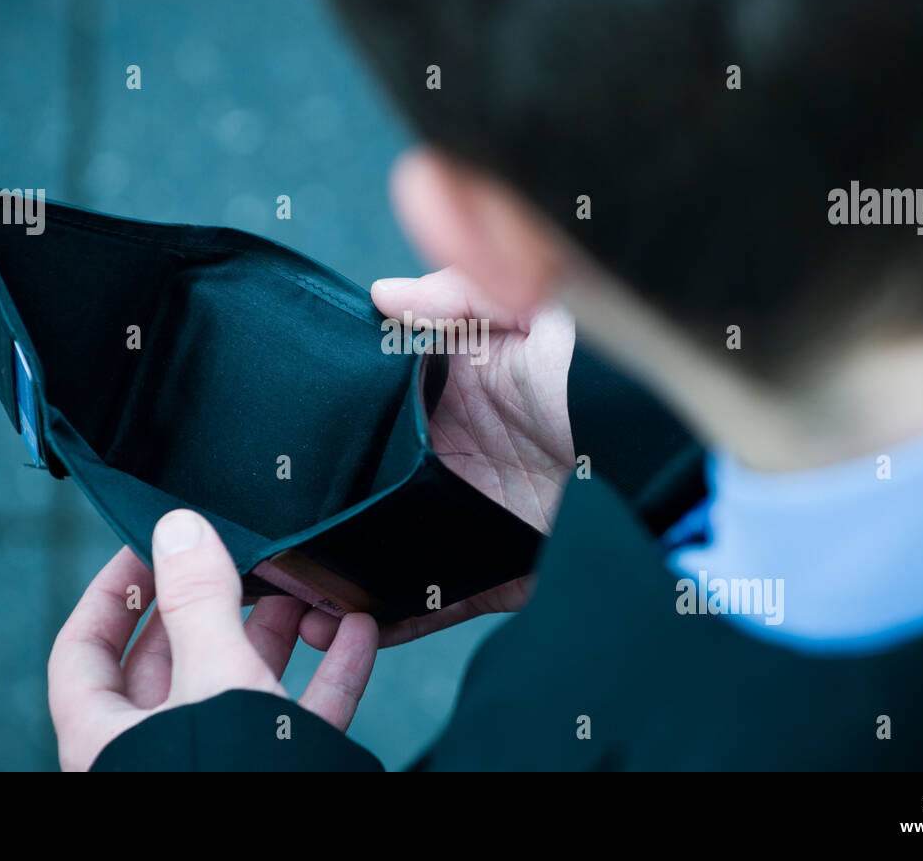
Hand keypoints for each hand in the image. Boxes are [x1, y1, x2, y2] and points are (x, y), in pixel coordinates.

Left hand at [48, 510, 378, 770]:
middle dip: (211, 602)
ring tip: (304, 590)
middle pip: (172, 659)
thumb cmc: (232, 786)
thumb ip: (198, 603)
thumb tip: (178, 527)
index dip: (112, 590)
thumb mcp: (214, 682)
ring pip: (240, 684)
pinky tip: (357, 635)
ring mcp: (218, 764)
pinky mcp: (276, 776)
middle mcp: (157, 753)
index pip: (85, 650)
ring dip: (276, 633)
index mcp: (108, 737)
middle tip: (240, 556)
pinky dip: (328, 675)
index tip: (150, 543)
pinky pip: (298, 718)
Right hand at [302, 266, 575, 648]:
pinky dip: (397, 618)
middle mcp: (459, 463)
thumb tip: (382, 295)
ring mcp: (476, 523)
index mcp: (459, 400)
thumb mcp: (529, 312)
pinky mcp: (502, 575)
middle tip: (270, 536)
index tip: (281, 446)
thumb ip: (457, 298)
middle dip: (326, 514)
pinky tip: (349, 627)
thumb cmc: (594, 374)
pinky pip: (439, 603)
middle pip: (378, 491)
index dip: (333, 432)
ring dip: (346, 573)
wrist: (652, 458)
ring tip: (294, 596)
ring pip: (394, 552)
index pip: (380, 414)